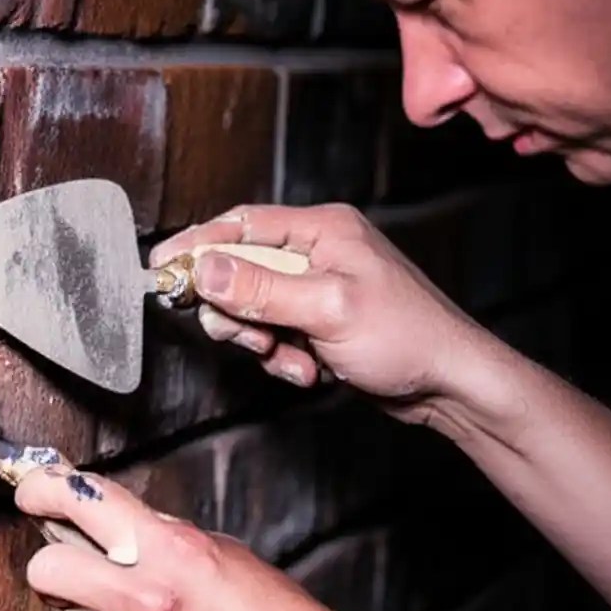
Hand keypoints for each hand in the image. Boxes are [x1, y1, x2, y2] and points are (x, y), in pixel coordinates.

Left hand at [14, 463, 345, 610]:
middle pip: (46, 571)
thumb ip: (162, 538)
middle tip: (73, 575)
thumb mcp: (220, 554)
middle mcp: (145, 603)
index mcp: (170, 552)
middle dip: (55, 570)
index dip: (44, 491)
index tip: (33, 494)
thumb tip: (113, 526)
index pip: (83, 501)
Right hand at [150, 204, 487, 421]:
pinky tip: (315, 371)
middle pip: (239, 271)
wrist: (451, 386)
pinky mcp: (318, 321)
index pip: (241, 225)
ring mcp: (317, 287)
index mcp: (323, 229)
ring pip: (252, 310)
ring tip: (298, 360)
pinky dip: (285, 358)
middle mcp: (318, 252)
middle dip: (237, 313)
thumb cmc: (408, 338)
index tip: (159, 268)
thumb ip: (261, 288)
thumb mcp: (327, 310)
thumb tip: (202, 268)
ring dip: (264, 343)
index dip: (195, 244)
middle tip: (247, 338)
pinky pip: (274, 336)